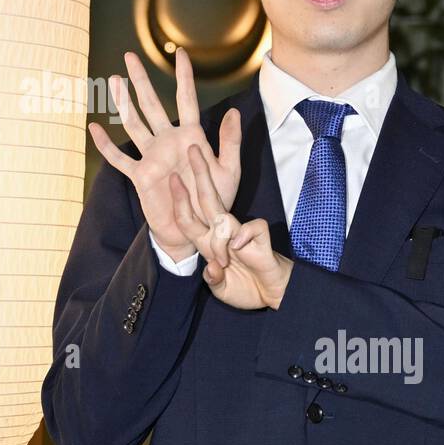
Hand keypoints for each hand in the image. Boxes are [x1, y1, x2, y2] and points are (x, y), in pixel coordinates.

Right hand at [88, 47, 241, 260]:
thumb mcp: (229, 170)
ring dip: (123, 103)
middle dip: (141, 80)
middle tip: (130, 56)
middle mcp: (168, 141)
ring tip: (113, 81)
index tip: (181, 53)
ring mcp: (152, 157)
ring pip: (133, 124)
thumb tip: (233, 111)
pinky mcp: (140, 175)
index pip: (187, 99)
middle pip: (152, 104)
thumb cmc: (215, 201)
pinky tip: (94, 128)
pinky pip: (119, 159)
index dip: (184, 76)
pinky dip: (106, 145)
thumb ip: (230, 142)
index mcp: (191, 136)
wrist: (197, 230)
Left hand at [170, 144, 292, 309]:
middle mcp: (222, 232)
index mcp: (209, 241)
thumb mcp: (221, 288)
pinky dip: (242, 237)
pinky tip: (240, 249)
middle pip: (208, 199)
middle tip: (192, 149)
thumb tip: (211, 268)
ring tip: (217, 236)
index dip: (180, 201)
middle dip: (199, 174)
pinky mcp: (259, 235)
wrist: (272, 295)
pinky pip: (249, 228)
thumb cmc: (245, 288)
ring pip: (223, 214)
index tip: (171, 178)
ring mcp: (240, 232)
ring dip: (216, 224)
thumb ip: (214, 279)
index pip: (190, 218)